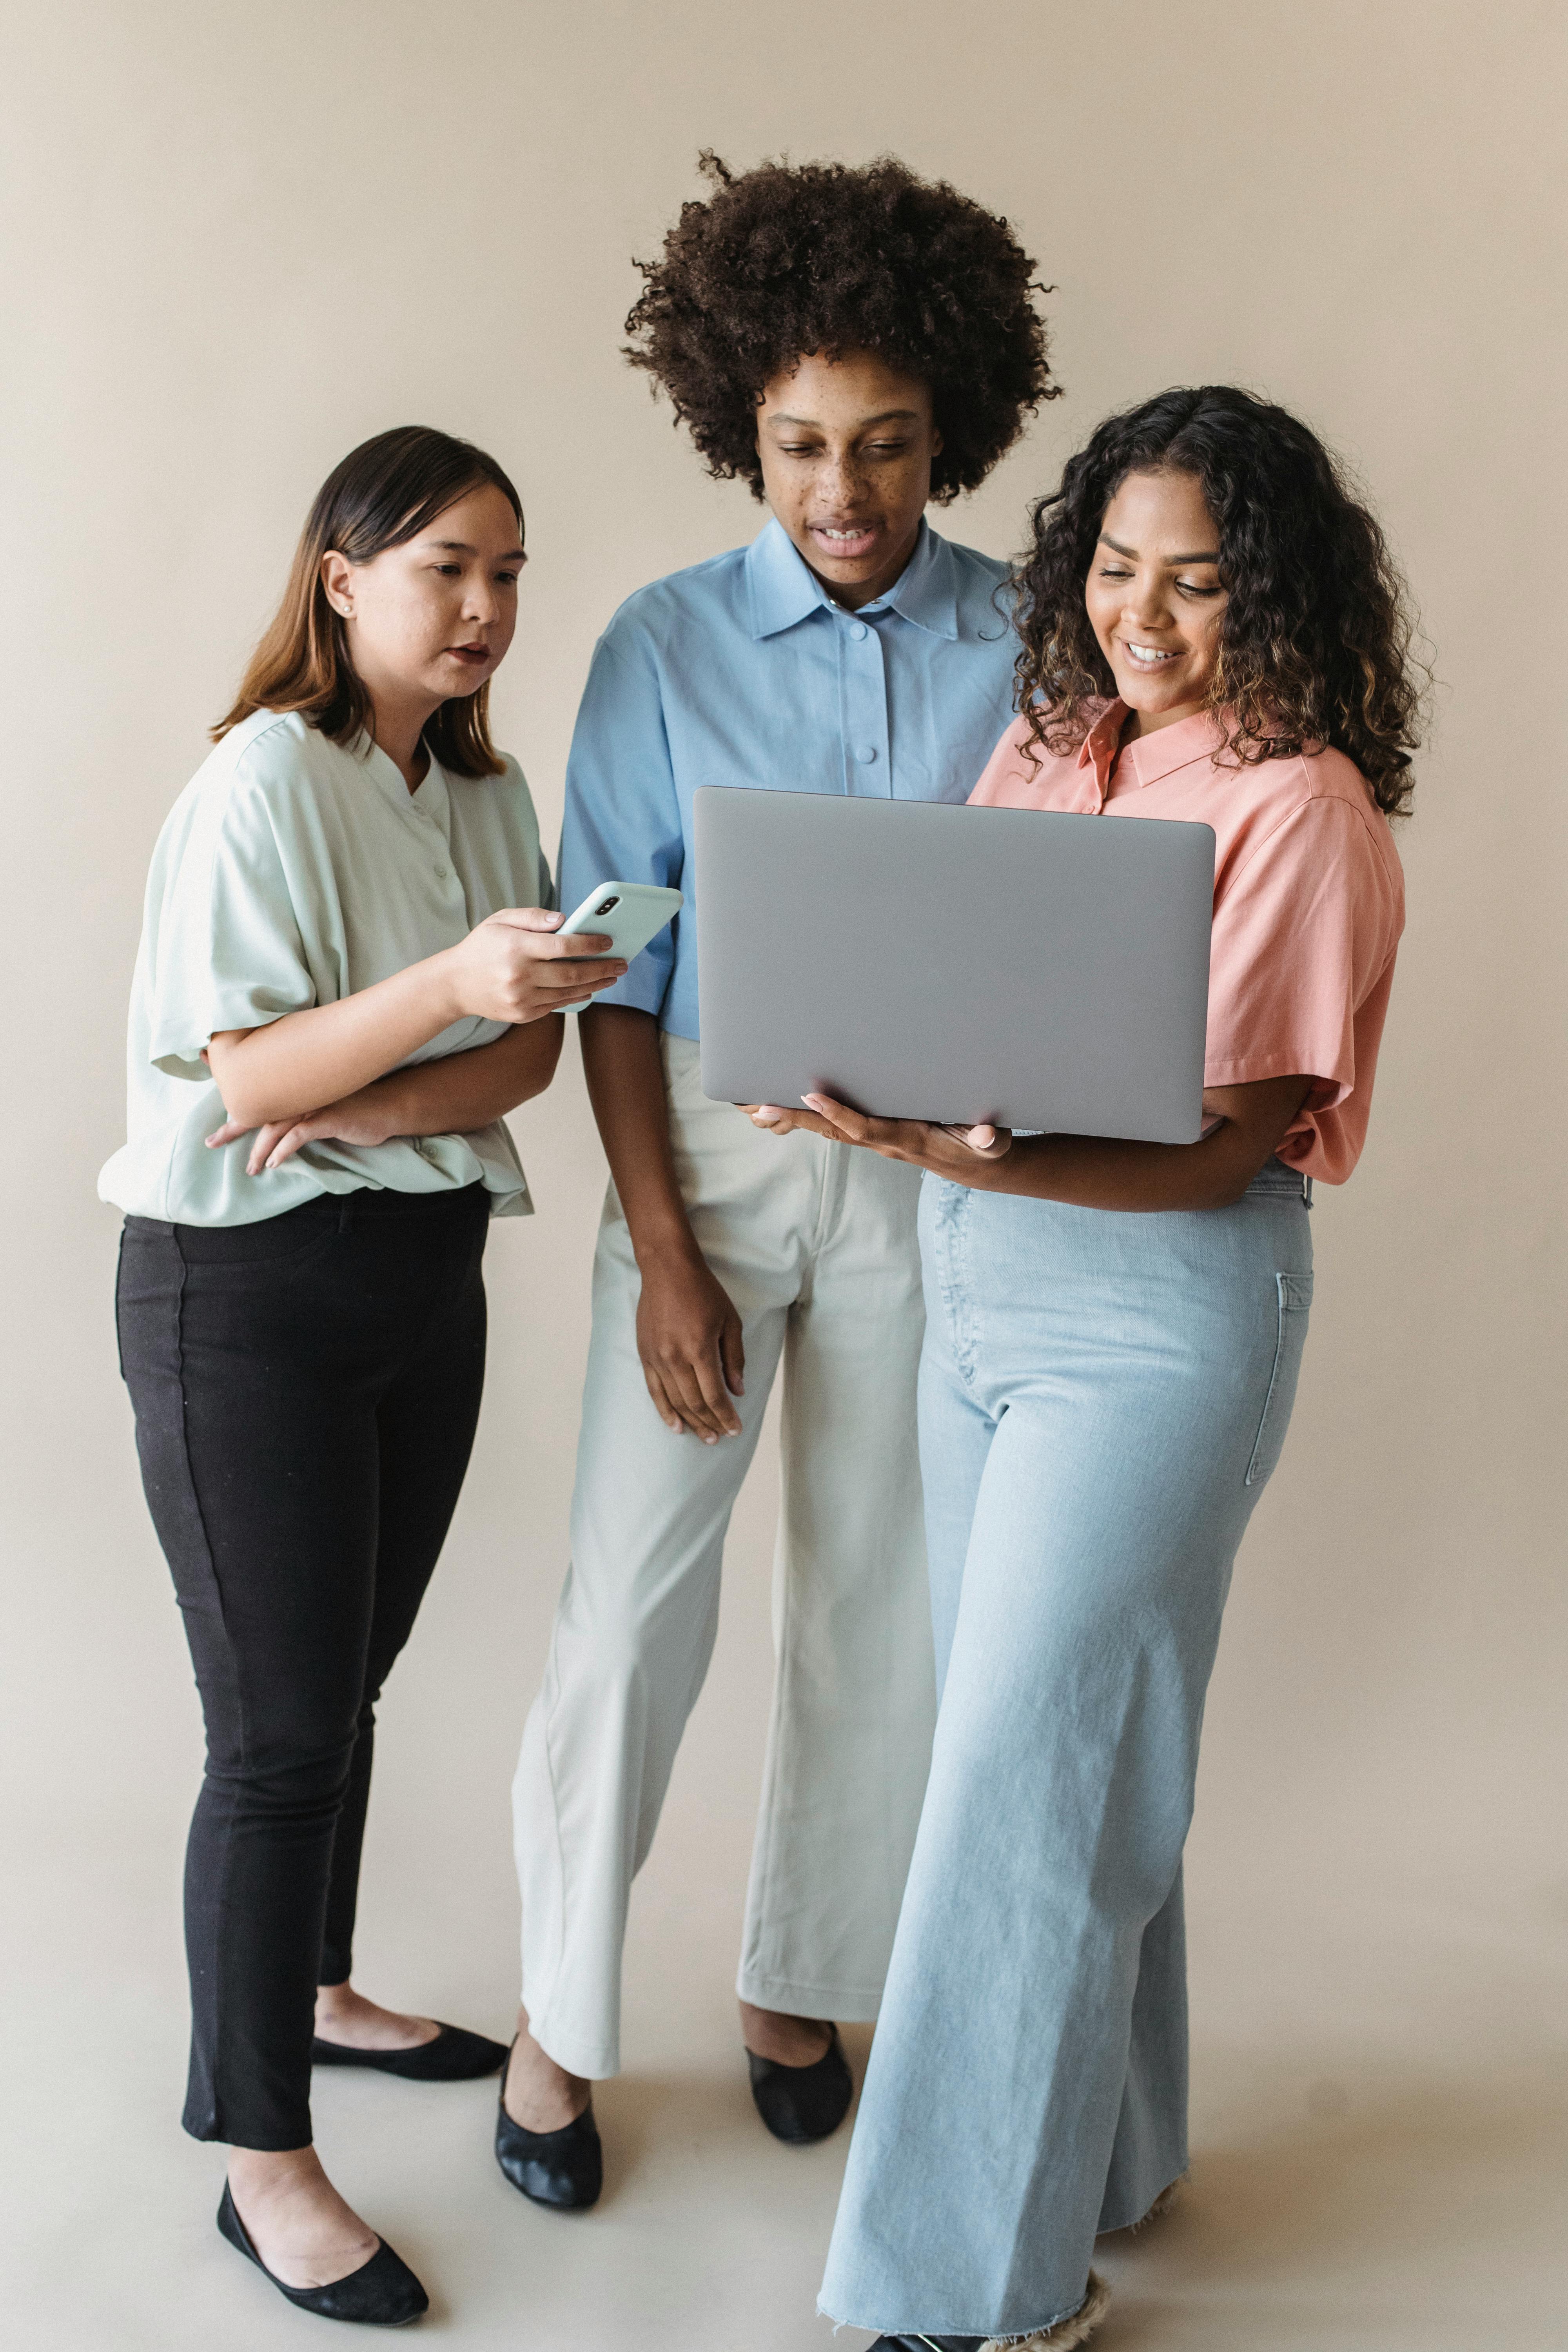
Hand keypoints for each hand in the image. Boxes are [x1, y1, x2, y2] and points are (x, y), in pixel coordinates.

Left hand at [205, 1088, 399, 1173]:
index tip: (215, 1117)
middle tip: (212, 1141)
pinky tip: (275, 1163)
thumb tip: (277, 1130)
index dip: (236, 1105)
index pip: (260, 1097)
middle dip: (233, 1126)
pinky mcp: (329, 1117)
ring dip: (260, 1149)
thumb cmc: (357, 1110)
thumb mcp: (324, 1108)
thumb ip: (300, 1113)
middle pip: (260, 1109)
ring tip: (251, 1168)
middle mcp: (302, 1093)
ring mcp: (315, 1103)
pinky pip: (299, 1134)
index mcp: (298, 1089)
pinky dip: (284, 1149)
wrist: (389, 1108)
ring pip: (276, 1125)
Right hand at [443, 907, 627, 1025]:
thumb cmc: (482, 947)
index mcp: (516, 947)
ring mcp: (521, 998)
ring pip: (568, 992)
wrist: (454, 984)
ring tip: (612, 976)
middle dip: (602, 968)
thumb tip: (565, 920)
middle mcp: (519, 975)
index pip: (563, 945)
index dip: (590, 943)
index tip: (609, 941)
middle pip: (572, 972)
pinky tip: (589, 989)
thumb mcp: (500, 920)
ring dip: (595, 984)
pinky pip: (556, 1005)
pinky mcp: (522, 1014)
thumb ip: (533, 917)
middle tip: (623, 962)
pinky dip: (576, 997)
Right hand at [634, 1250, 745, 1440]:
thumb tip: (738, 1390)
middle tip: (721, 1438)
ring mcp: (657, 1358)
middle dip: (711, 1424)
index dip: (726, 1416)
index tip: (736, 1429)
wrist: (667, 1269)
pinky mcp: (645, 1355)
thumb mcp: (730, 1321)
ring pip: (675, 1401)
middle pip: (695, 1403)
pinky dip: (665, 1411)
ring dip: (691, 1423)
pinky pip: (654, 1391)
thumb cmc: (703, 1291)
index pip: (715, 1395)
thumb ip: (734, 1358)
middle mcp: (676, 1357)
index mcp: (700, 1348)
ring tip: (705, 1437)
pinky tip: (676, 1426)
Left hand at [747, 1095, 1013, 1178]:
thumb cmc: (983, 1149)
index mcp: (906, 1138)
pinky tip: (778, 1111)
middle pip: (832, 1130)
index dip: (838, 1112)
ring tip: (753, 1106)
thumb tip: (984, 1135)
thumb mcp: (993, 1146)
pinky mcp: (873, 1132)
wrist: (975, 1165)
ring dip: (791, 1119)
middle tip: (758, 1107)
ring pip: (826, 1128)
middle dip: (796, 1118)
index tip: (811, 1093)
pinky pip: (832, 1125)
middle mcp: (883, 1141)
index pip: (865, 1126)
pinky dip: (804, 1118)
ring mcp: (875, 1138)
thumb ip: (989, 1140)